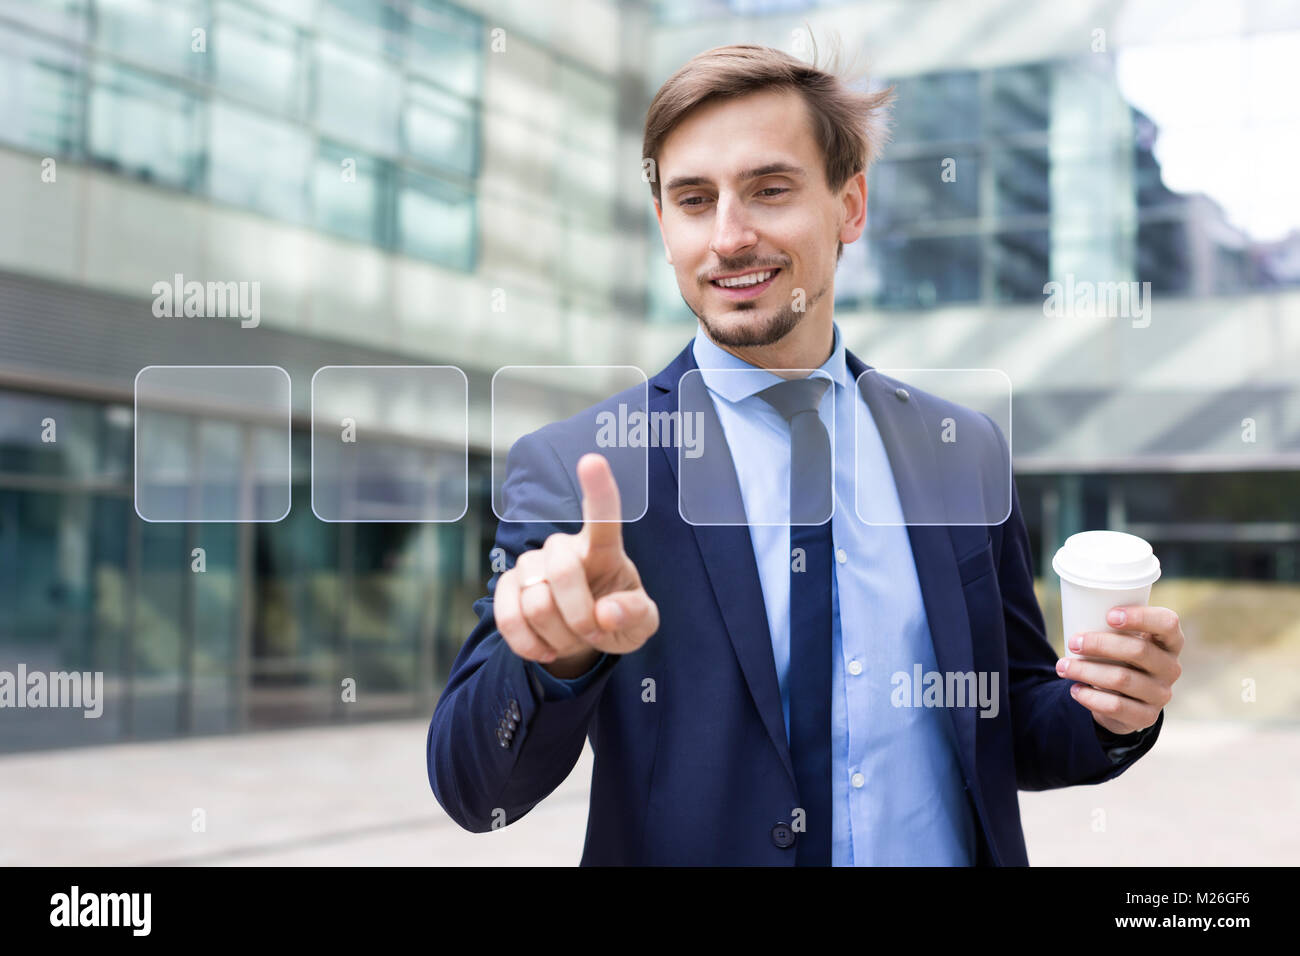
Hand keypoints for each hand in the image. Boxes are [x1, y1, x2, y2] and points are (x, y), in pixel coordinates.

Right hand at [493, 452, 659, 677]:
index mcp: (603, 549)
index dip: (598, 490)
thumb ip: (634, 615)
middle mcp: (564, 548)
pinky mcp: (507, 585)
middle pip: (563, 572)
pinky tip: (545, 648)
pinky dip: (529, 644)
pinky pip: (508, 618)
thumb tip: (607, 613)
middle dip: (580, 617)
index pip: (602, 518)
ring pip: (536, 603)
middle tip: (593, 632)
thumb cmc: (615, 619)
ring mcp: (532, 565)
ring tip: (571, 637)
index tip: (592, 460)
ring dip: (558, 635)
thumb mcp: (640, 624)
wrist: (582, 636)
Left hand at [1057, 605, 1184, 735]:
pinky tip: (1074, 690)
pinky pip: (1116, 706)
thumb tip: (1077, 604)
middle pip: (1138, 651)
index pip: (1168, 623)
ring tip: (1062, 667)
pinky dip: (1090, 697)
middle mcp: (1171, 667)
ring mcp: (1161, 694)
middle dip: (1100, 644)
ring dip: (1086, 671)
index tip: (1109, 615)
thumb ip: (1113, 625)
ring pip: (1122, 679)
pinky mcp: (1146, 717)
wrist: (1125, 700)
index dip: (1141, 617)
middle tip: (1073, 642)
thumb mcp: (1123, 639)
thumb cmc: (1120, 657)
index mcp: (1170, 641)